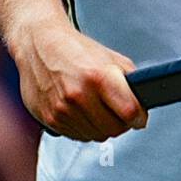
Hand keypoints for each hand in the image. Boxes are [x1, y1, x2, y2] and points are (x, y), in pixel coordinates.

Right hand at [10, 20, 147, 140]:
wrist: (38, 44)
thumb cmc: (75, 49)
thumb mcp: (109, 57)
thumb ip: (129, 81)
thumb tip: (142, 106)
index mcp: (98, 76)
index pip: (129, 112)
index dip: (138, 116)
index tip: (139, 116)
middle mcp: (78, 95)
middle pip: (114, 129)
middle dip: (121, 123)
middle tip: (120, 112)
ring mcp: (62, 109)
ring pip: (96, 135)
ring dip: (102, 126)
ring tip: (98, 108)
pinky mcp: (49, 119)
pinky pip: (78, 136)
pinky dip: (84, 128)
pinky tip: (82, 111)